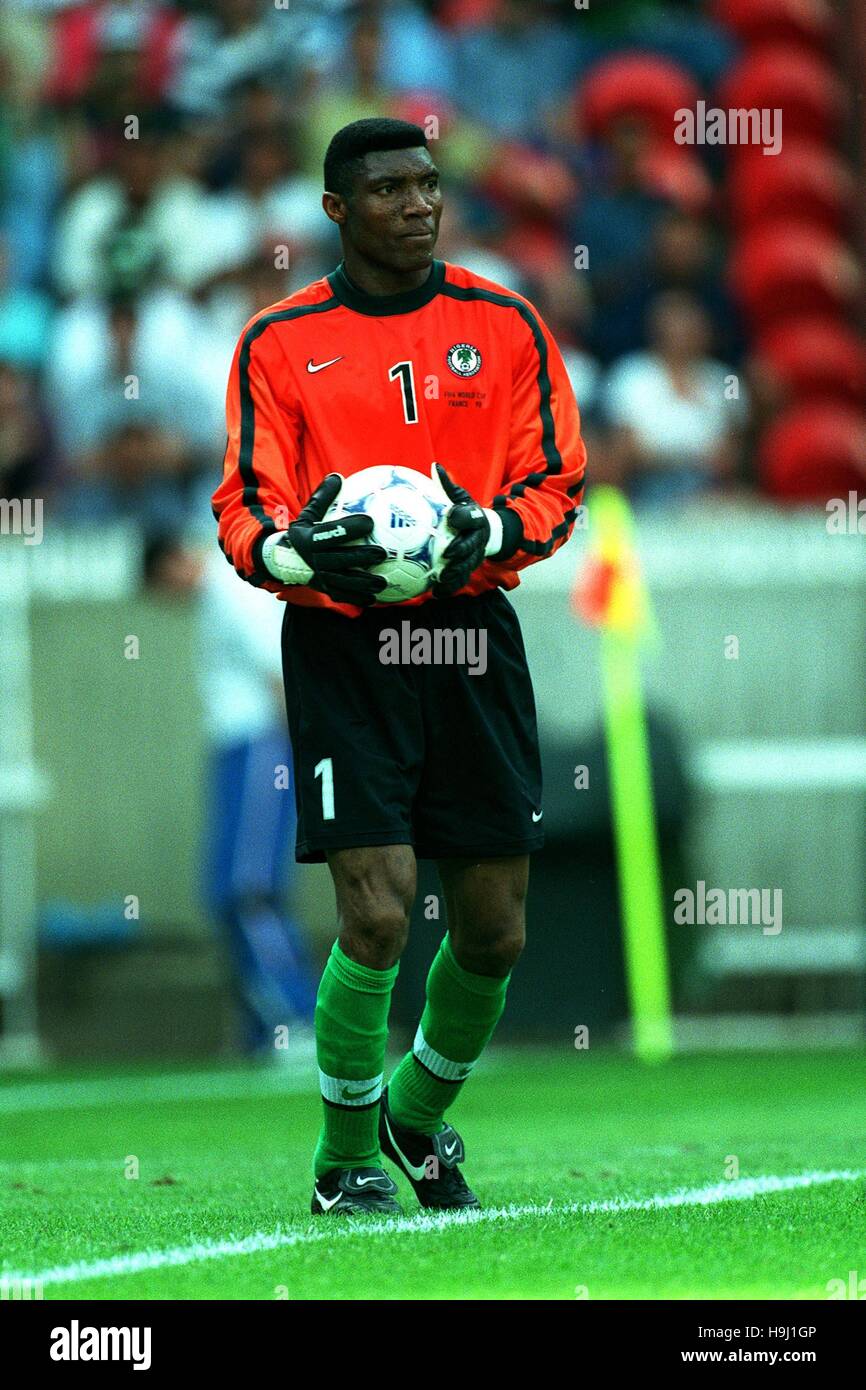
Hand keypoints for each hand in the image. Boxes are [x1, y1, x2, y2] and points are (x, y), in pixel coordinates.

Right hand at [265, 474, 387, 605]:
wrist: (284, 560)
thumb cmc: (303, 533)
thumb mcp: (307, 514)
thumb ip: (323, 497)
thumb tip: (337, 477)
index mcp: (310, 540)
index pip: (332, 533)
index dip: (350, 528)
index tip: (370, 521)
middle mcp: (314, 561)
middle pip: (340, 559)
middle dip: (361, 557)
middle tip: (382, 553)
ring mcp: (320, 578)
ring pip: (344, 582)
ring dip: (364, 583)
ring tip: (383, 582)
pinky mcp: (325, 591)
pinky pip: (343, 596)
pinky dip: (357, 598)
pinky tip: (374, 599)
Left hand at [430, 463, 501, 597]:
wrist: (488, 531)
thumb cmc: (468, 512)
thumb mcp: (461, 497)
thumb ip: (448, 485)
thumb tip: (435, 466)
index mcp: (476, 519)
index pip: (470, 517)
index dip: (463, 517)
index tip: (452, 515)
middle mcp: (478, 539)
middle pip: (471, 546)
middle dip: (461, 550)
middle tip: (449, 553)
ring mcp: (475, 555)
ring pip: (467, 566)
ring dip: (456, 574)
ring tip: (442, 579)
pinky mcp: (470, 568)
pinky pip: (461, 579)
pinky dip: (450, 587)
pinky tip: (437, 592)